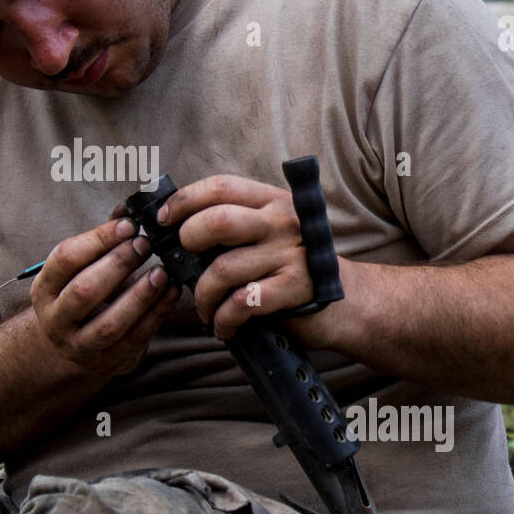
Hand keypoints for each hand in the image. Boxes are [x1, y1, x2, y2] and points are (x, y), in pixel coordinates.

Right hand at [30, 216, 181, 378]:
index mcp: (44, 288)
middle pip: (85, 291)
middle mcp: (56, 319)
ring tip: (161, 272)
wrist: (70, 347)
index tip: (127, 225)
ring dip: (139, 296)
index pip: (65, 258)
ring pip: (109, 323)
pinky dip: (156, 315)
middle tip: (145, 244)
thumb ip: (102, 240)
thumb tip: (127, 208)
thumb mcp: (80, 269)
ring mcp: (80, 345)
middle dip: (118, 265)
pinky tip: (170, 294)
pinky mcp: (108, 362)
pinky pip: (134, 339)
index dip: (97, 239)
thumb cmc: (81, 294)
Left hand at [132, 174, 350, 342]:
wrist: (350, 300)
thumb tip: (176, 230)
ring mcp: (290, 254)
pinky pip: (241, 302)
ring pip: (223, 269)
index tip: (164, 220)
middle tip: (187, 266)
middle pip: (218, 221)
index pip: (220, 186)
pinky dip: (224, 319)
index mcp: (271, 200)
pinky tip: (224, 326)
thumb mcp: (270, 232)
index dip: (184, 201)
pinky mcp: (295, 288)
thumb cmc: (293, 266)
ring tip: (206, 309)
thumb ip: (234, 224)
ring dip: (204, 296)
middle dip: (190, 243)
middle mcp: (282, 221)